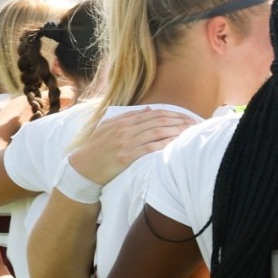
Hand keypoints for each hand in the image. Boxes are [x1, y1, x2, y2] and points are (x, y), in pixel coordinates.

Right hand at [68, 109, 199, 184]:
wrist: (82, 168)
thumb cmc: (96, 148)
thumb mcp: (108, 127)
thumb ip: (128, 117)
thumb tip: (148, 109)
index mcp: (122, 121)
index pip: (153, 114)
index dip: (173, 114)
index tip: (187, 116)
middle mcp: (125, 130)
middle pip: (158, 121)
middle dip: (179, 121)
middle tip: (195, 123)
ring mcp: (125, 143)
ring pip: (156, 133)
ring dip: (176, 131)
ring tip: (191, 132)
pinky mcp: (126, 157)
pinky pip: (150, 149)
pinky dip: (165, 145)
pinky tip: (177, 144)